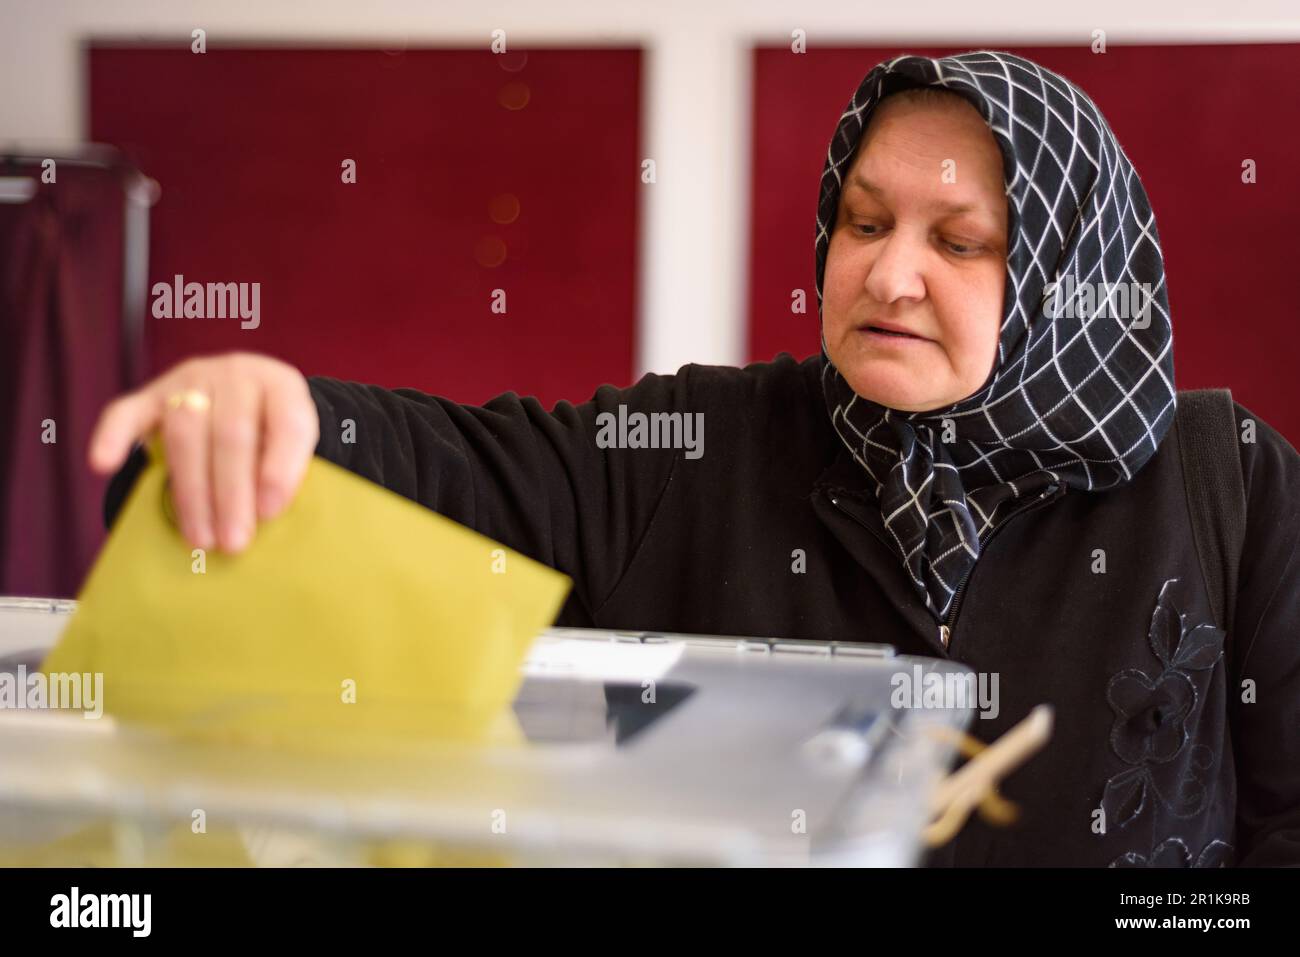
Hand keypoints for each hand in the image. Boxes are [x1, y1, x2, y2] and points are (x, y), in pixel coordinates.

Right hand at [88, 352, 318, 552]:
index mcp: (282, 386)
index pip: (286, 424)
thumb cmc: (273, 434)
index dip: (280, 470)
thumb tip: (265, 522)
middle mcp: (237, 375)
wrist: (246, 397)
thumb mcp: (294, 446)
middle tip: (234, 542)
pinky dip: (113, 438)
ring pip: (185, 432)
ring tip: (200, 537)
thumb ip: (286, 474)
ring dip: (191, 492)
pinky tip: (103, 465)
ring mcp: (191, 381)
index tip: (271, 513)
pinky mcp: (151, 394)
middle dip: (232, 495)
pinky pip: (126, 413)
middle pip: (232, 434)